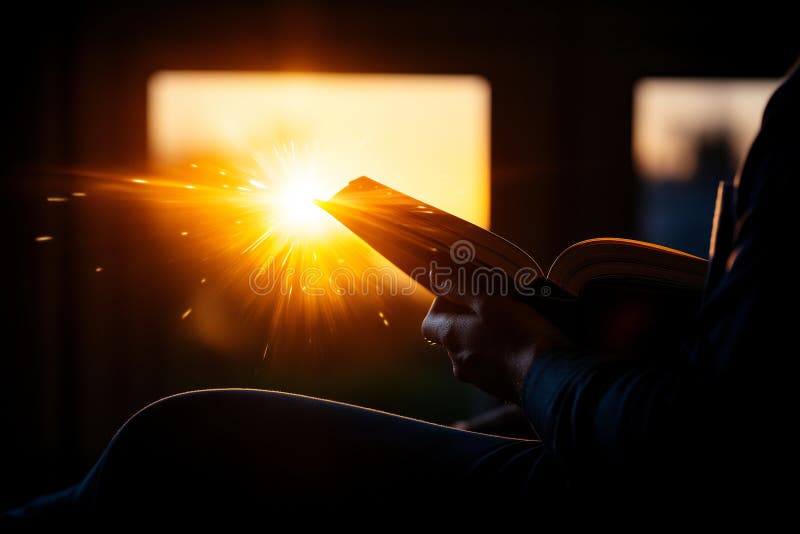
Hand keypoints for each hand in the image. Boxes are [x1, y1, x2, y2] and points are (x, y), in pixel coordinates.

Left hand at [421, 294, 569, 402]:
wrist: (550, 378)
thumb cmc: (519, 334)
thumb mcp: (490, 301)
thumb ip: (460, 290)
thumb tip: (437, 279)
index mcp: (452, 339)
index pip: (428, 322)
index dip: (441, 305)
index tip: (463, 294)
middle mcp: (458, 362)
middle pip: (450, 337)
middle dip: (465, 320)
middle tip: (492, 305)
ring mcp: (476, 378)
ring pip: (471, 351)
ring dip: (482, 336)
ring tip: (509, 324)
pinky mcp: (496, 388)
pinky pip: (488, 366)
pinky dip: (497, 353)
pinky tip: (518, 344)